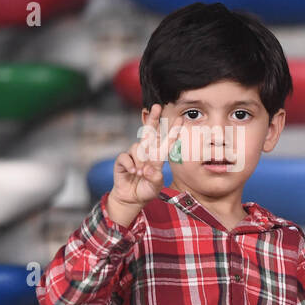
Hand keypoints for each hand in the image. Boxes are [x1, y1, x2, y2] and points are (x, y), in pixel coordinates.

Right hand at [109, 104, 180, 219]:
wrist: (132, 198)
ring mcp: (134, 155)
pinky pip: (126, 156)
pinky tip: (133, 171)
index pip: (166, 142)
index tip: (181, 120)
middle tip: (156, 106)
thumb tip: (147, 168)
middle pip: (149, 132)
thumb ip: (154, 177)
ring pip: (138, 147)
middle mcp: (146, 153)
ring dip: (140, 160)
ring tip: (141, 173)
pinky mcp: (123, 160)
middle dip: (153, 119)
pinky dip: (130, 164)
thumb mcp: (155, 186)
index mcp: (157, 157)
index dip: (173, 131)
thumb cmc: (146, 190)